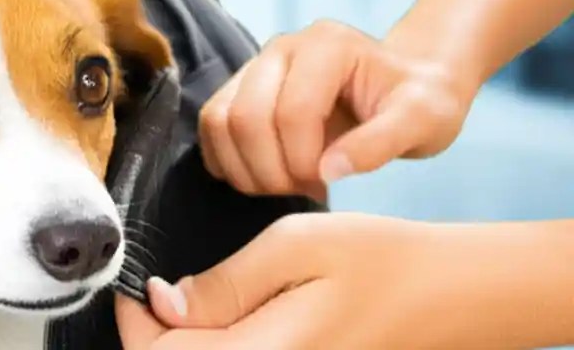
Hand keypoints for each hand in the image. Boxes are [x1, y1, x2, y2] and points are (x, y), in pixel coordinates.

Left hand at [116, 212, 553, 349]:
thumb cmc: (380, 260)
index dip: (134, 324)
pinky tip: (222, 315)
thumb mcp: (295, 247)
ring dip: (183, 341)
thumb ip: (225, 283)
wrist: (453, 294)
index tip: (135, 284)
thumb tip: (164, 304)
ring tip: (188, 297)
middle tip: (157, 288)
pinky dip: (215, 343)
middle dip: (154, 333)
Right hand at [199, 20, 477, 197]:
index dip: (303, 161)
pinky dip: (227, 161)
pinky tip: (265, 177)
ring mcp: (256, 65)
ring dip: (244, 168)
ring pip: (218, 120)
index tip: (328, 184)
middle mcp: (282, 48)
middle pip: (246, 117)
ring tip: (285, 186)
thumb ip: (379, 144)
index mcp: (327, 46)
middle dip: (271, 170)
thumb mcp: (424, 121)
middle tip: (306, 191)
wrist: (409, 82)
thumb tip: (327, 172)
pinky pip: (211, 125)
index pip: (293, 112)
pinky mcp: (241, 86)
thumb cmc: (422, 101)